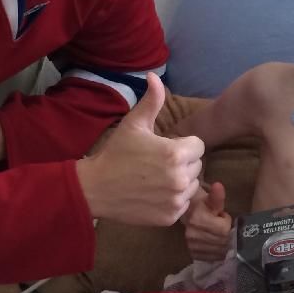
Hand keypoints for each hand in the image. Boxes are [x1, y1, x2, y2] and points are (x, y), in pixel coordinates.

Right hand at [76, 73, 205, 226]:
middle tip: (157, 164)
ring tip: (155, 178)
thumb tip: (155, 75)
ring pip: (191, 186)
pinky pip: (183, 204)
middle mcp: (180, 178)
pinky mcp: (170, 217)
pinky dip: (172, 200)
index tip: (164, 148)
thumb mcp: (134, 124)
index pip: (199, 146)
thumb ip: (151, 100)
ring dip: (179, 182)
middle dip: (182, 163)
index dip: (183, 146)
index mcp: (176, 153)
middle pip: (197, 166)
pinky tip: (153, 194)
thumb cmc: (116, 153)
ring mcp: (176, 200)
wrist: (95, 188)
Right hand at [182, 181, 232, 261]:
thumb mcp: (211, 199)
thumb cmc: (202, 205)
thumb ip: (217, 196)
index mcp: (197, 219)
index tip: (221, 216)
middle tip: (222, 226)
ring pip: (219, 250)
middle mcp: (192, 234)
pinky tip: (217, 245)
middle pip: (222, 241)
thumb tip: (218, 186)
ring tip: (219, 233)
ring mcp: (192, 246)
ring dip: (223, 243)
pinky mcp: (193, 254)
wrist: (187, 214)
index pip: (223, 228)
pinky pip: (212, 257)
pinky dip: (217, 252)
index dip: (226, 222)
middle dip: (226, 233)